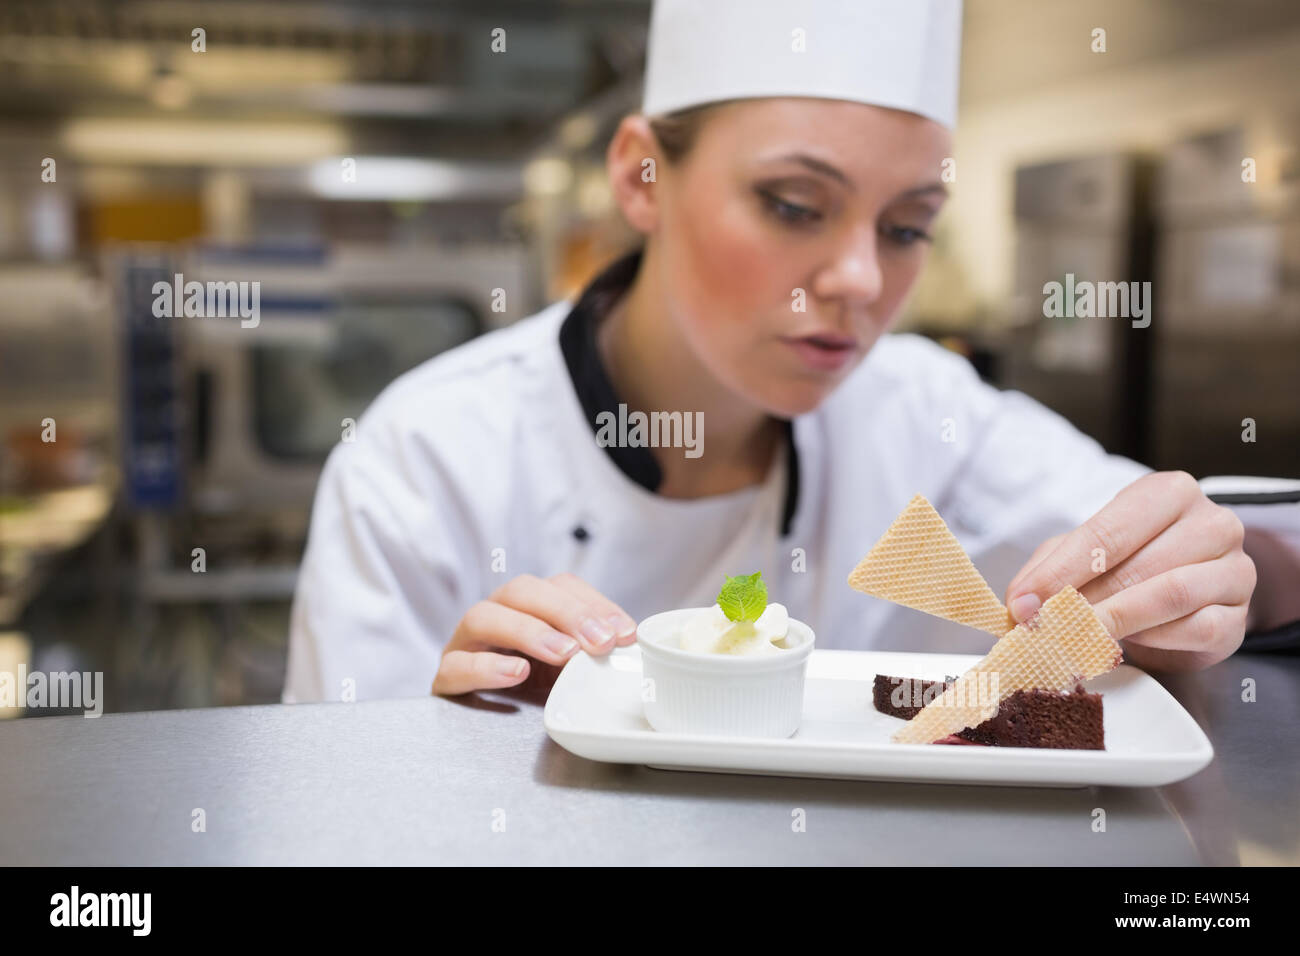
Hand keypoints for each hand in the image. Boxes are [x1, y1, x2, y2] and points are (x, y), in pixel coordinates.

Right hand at [432, 573, 637, 694]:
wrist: (483, 728)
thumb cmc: (535, 690)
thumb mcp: (570, 671)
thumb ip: (592, 656)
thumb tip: (632, 650)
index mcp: (529, 607)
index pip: (560, 586)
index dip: (594, 604)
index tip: (625, 633)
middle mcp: (496, 615)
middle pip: (523, 590)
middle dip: (567, 613)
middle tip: (599, 643)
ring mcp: (465, 643)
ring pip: (483, 616)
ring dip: (528, 631)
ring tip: (563, 654)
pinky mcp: (445, 677)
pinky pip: (457, 665)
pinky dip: (487, 667)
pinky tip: (516, 674)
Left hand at [1005, 471, 1256, 671]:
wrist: (1187, 597)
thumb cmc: (1129, 564)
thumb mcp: (1083, 552)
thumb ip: (1049, 568)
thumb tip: (1020, 602)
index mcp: (1168, 493)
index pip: (1107, 532)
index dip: (1059, 572)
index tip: (1023, 603)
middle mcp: (1211, 523)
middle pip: (1137, 565)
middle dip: (1083, 601)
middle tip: (1045, 628)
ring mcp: (1234, 569)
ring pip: (1171, 595)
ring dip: (1116, 621)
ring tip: (1078, 636)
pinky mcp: (1239, 616)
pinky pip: (1197, 628)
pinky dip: (1154, 638)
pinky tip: (1128, 641)